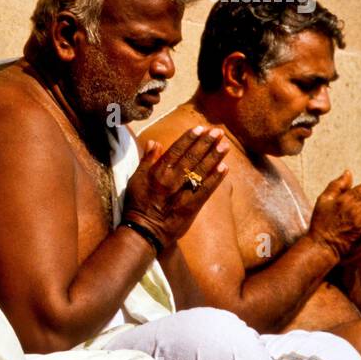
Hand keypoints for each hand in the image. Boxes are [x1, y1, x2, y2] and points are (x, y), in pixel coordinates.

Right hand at [122, 126, 229, 249]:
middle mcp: (172, 180)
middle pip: (192, 158)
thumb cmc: (137, 204)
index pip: (176, 151)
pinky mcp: (192, 206)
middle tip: (218, 132)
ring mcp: (183, 193)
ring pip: (202, 171)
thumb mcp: (136, 179)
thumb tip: (155, 142)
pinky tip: (224, 167)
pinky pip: (206, 189)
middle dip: (206, 143)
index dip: (189, 139)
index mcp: (158, 172)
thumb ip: (147, 160)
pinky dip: (216, 178)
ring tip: (224, 145)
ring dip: (215, 157)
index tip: (200, 128)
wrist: (145, 231)